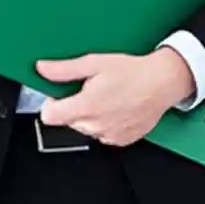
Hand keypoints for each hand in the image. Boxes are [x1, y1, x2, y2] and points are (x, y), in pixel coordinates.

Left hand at [35, 48, 195, 146]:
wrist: (163, 83)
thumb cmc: (132, 72)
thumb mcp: (93, 63)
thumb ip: (64, 70)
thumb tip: (42, 69)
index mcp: (86, 107)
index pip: (49, 117)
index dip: (51, 104)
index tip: (59, 95)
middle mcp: (96, 125)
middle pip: (67, 121)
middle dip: (73, 106)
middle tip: (90, 89)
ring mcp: (109, 135)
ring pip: (85, 128)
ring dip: (89, 115)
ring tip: (106, 97)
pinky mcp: (121, 140)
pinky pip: (102, 134)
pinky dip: (104, 123)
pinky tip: (116, 107)